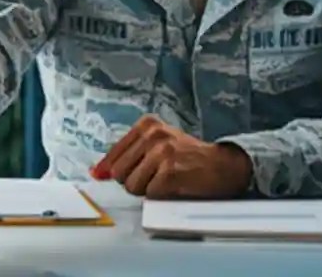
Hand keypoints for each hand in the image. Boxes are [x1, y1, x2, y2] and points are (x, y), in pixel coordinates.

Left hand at [89, 115, 251, 198]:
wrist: (223, 165)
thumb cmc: (189, 157)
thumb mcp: (157, 145)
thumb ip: (128, 156)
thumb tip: (98, 172)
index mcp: (147, 125)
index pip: (114, 154)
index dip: (110, 169)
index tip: (104, 176)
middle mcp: (153, 135)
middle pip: (119, 172)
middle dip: (132, 181)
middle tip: (152, 177)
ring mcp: (162, 152)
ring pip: (132, 185)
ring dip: (147, 190)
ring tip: (165, 180)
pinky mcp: (171, 172)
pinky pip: (150, 194)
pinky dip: (161, 196)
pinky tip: (175, 186)